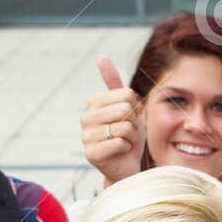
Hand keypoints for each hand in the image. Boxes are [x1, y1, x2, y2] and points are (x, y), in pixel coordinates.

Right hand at [81, 55, 144, 184]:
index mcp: (94, 103)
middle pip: (125, 109)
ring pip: (123, 127)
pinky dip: (126, 149)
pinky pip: (119, 142)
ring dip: (132, 137)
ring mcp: (86, 136)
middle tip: (128, 134)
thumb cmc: (129, 136)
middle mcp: (85, 118)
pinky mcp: (91, 154)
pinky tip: (120, 153)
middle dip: (134, 124)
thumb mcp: (127, 107)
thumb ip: (115, 83)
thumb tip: (101, 56)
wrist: (128, 165)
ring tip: (125, 143)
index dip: (136, 109)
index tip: (130, 119)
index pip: (127, 94)